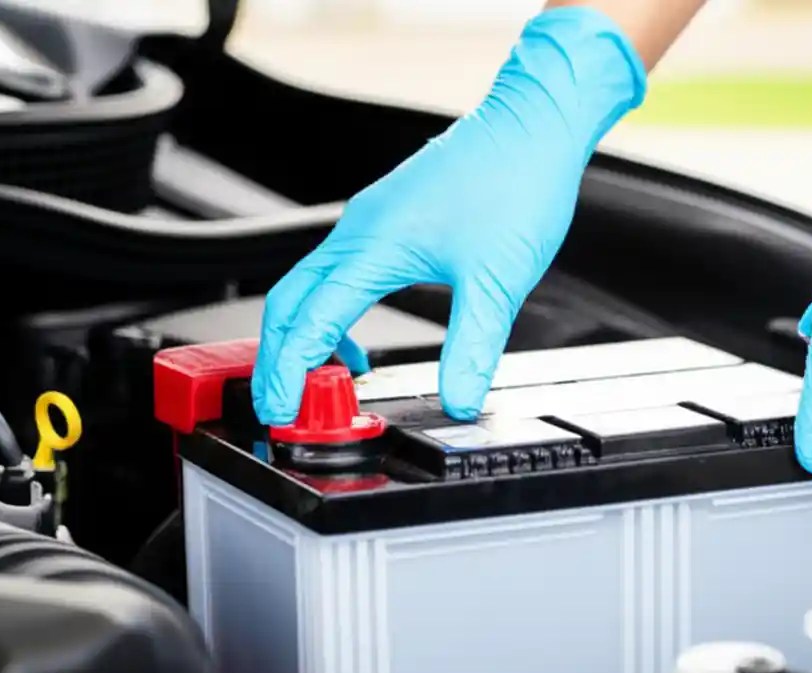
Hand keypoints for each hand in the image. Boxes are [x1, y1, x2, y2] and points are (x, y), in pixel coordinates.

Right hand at [252, 7, 644, 424]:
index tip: (284, 411)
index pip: (310, 320)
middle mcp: (359, 231)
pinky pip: (334, 273)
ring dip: (301, 335)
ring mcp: (369, 222)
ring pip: (308, 285)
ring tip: (313, 381)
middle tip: (280, 405)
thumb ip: (474, 348)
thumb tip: (461, 399)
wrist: (534, 123)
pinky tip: (355, 340)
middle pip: (289, 301)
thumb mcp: (498, 281)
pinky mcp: (385, 219)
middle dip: (277, 357)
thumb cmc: (516, 181)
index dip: (291, 372)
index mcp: (373, 246)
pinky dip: (328, 313)